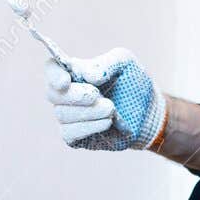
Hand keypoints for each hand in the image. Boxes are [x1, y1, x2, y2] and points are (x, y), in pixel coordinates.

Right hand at [44, 47, 167, 150]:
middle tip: (97, 95)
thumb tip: (88, 75)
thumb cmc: (132, 84)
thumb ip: (105, 63)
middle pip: (53, 94)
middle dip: (75, 95)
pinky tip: (107, 122)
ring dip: (89, 112)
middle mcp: (66, 94)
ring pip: (63, 114)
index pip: (52, 69)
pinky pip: (69, 133)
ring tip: (111, 108)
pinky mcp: (74, 136)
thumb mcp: (125, 64)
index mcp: (73, 72)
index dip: (54, 75)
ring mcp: (68, 116)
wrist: (147, 114)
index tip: (66, 81)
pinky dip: (89, 127)